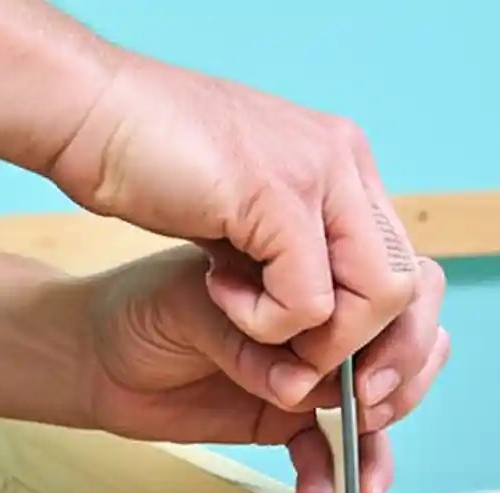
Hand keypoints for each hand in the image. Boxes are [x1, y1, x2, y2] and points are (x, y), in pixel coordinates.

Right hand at [45, 51, 427, 411]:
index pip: (405, 267)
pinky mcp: (280, 194)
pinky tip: (216, 289)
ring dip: (316, 341)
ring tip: (248, 322)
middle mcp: (345, 162)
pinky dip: (265, 325)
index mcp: (342, 164)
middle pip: (410, 288)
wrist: (88, 114)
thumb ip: (287, 261)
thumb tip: (323, 340)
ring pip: (377, 298)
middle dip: (358, 350)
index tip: (331, 371)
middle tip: (292, 362)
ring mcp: (320, 172)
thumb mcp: (240, 218)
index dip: (380, 335)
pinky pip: (308, 301)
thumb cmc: (151, 163)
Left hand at [82, 245, 449, 492]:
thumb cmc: (138, 307)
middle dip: (403, 386)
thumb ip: (250, 344)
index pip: (385, 290)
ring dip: (376, 454)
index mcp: (309, 271)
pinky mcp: (285, 421)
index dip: (394, 333)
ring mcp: (310, 372)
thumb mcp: (192, 305)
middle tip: (368, 414)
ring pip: (376, 413)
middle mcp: (321, 321)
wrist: (95, 358)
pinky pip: (323, 461)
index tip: (365, 373)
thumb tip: (305, 389)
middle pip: (401, 349)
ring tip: (360, 490)